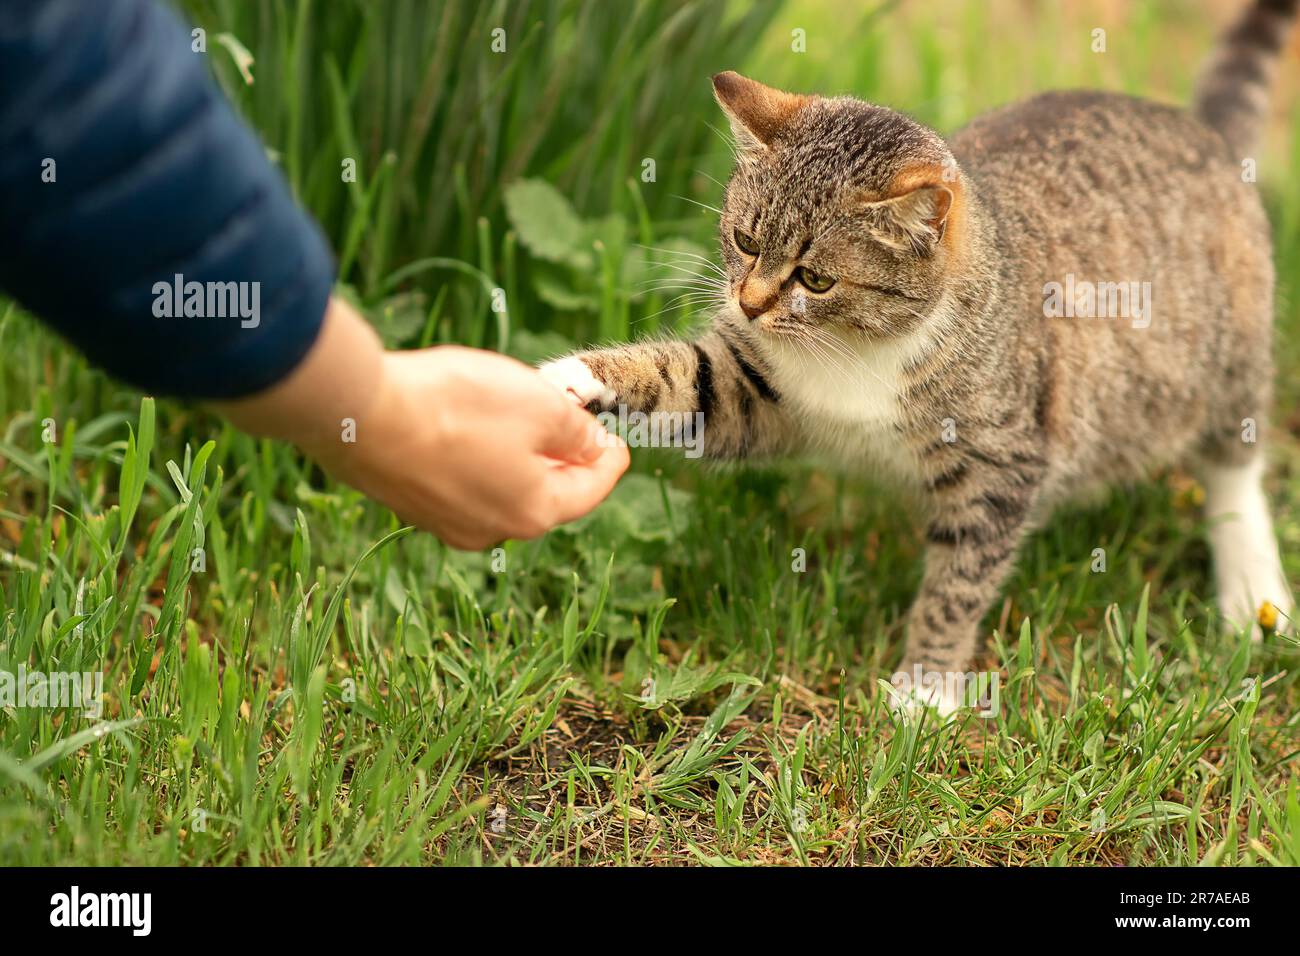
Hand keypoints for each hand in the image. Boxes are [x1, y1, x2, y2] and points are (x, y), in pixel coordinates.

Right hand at [214, 298, 627, 548]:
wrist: (361, 415)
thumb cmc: (457, 407)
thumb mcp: (539, 404)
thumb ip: (576, 429)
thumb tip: (592, 444)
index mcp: (535, 512)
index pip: (591, 490)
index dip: (610, 461)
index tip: (619, 441)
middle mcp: (493, 529)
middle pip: (547, 495)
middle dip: (564, 459)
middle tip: (574, 424)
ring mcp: (448, 523)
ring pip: (503, 490)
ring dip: (520, 459)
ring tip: (522, 420)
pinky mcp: (413, 504)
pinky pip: (464, 485)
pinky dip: (482, 460)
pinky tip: (473, 428)